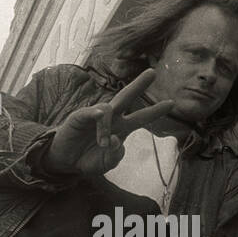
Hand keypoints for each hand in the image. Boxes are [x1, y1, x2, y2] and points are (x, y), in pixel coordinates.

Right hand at [45, 68, 174, 175]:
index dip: (155, 111)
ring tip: (102, 145)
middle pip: (126, 97)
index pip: (141, 117)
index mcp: (121, 129)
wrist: (66, 163)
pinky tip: (100, 114)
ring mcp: (95, 116)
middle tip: (152, 72)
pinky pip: (90, 112)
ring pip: (108, 110)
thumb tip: (115, 140)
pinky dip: (97, 114)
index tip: (171, 103)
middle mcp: (110, 119)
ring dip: (106, 128)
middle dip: (139, 85)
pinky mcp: (79, 117)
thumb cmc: (88, 160)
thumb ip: (115, 156)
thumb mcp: (106, 164)